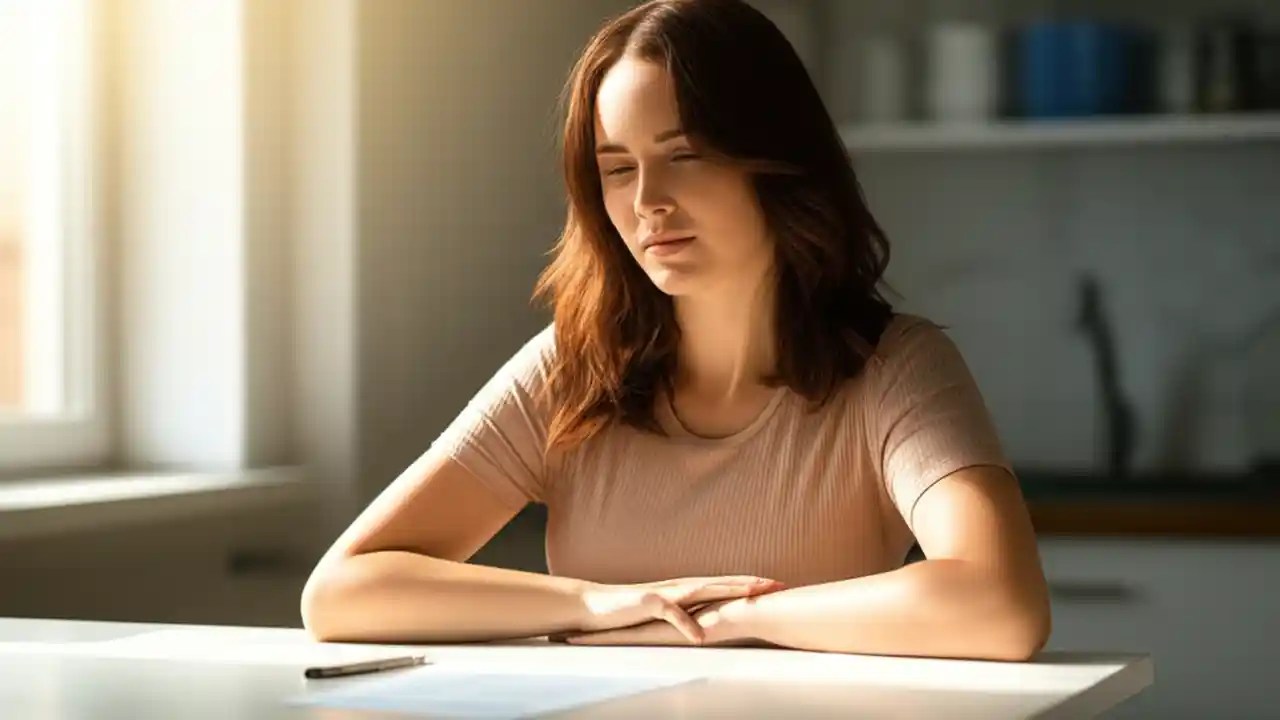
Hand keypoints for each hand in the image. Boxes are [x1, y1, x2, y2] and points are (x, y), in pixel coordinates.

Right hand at [571, 576, 783, 644]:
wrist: (594, 606)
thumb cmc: (627, 611)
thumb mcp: (660, 613)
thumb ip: (681, 613)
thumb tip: (702, 622)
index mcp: (682, 590)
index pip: (720, 585)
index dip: (746, 584)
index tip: (771, 585)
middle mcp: (677, 587)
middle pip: (718, 583)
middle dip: (747, 583)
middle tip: (775, 584)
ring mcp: (663, 593)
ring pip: (701, 590)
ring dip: (726, 592)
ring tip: (751, 597)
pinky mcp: (647, 604)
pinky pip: (670, 615)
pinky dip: (686, 625)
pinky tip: (701, 636)